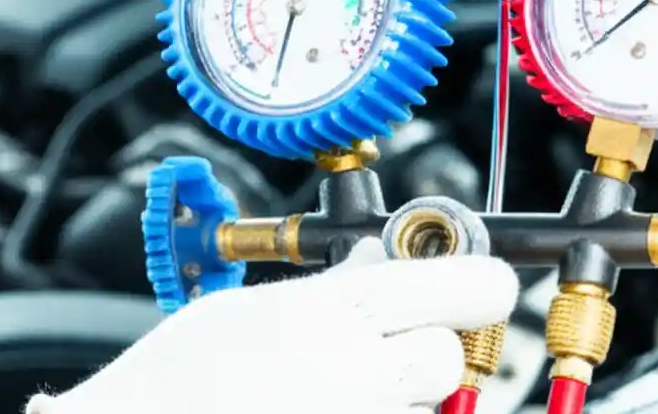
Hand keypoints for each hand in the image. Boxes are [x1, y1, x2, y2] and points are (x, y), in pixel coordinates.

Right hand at [26, 238, 517, 413]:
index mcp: (331, 314)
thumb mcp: (249, 309)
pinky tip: (314, 411)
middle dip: (422, 351)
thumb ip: (332, 286)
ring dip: (391, 397)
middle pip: (448, 355)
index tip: (480, 281)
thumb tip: (382, 258)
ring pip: (422, 405)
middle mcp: (358, 375)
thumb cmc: (177, 382)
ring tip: (321, 392)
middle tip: (375, 350)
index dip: (479, 281)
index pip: (465, 286)